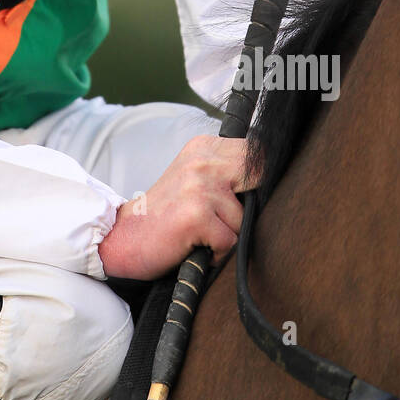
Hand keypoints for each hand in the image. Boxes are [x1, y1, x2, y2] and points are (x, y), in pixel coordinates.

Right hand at [97, 135, 260, 279]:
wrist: (125, 238)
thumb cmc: (165, 215)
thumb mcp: (195, 180)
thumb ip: (228, 173)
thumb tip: (274, 180)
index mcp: (204, 147)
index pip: (257, 154)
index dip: (258, 180)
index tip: (241, 195)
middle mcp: (202, 161)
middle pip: (259, 180)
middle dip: (246, 206)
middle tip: (218, 217)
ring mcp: (199, 186)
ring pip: (243, 219)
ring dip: (227, 234)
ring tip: (199, 232)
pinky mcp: (196, 215)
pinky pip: (230, 242)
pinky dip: (216, 253)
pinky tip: (193, 245)